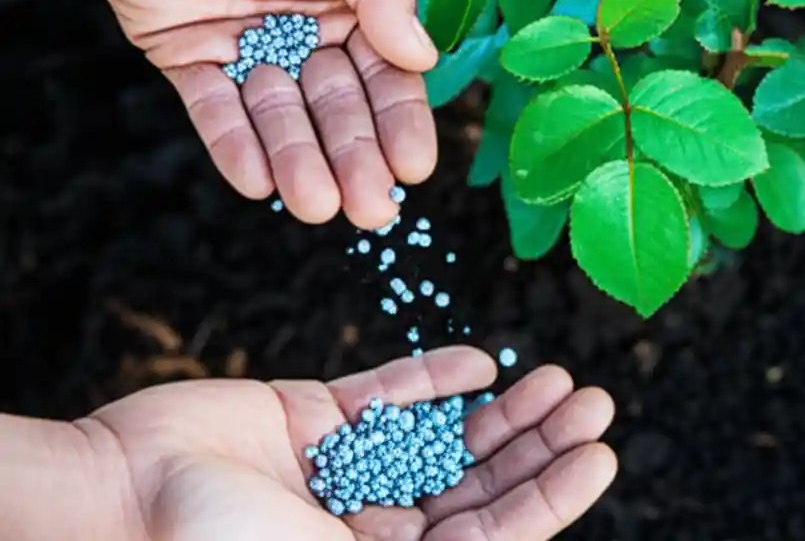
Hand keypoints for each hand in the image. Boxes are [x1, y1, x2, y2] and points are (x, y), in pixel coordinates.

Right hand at [84, 347, 616, 540]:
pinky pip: (390, 394)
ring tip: (557, 377)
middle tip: (595, 400)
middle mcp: (374, 524)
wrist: (123, 488)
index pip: (492, 536)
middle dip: (540, 445)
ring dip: (504, 411)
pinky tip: (479, 362)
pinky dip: (435, 378)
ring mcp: (346, 468)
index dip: (552, 497)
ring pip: (447, 439)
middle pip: (480, 485)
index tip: (600, 453)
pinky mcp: (314, 416)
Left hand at [93, 0, 437, 227]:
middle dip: (353, 160)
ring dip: (297, 163)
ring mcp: (247, 51)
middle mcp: (305, 41)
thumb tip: (423, 60)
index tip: (414, 168)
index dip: (400, 126)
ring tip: (315, 204)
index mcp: (354, 15)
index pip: (386, 83)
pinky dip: (233, 145)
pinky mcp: (188, 55)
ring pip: (278, 119)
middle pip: (336, 113)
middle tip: (370, 210)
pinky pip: (213, 109)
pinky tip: (255, 181)